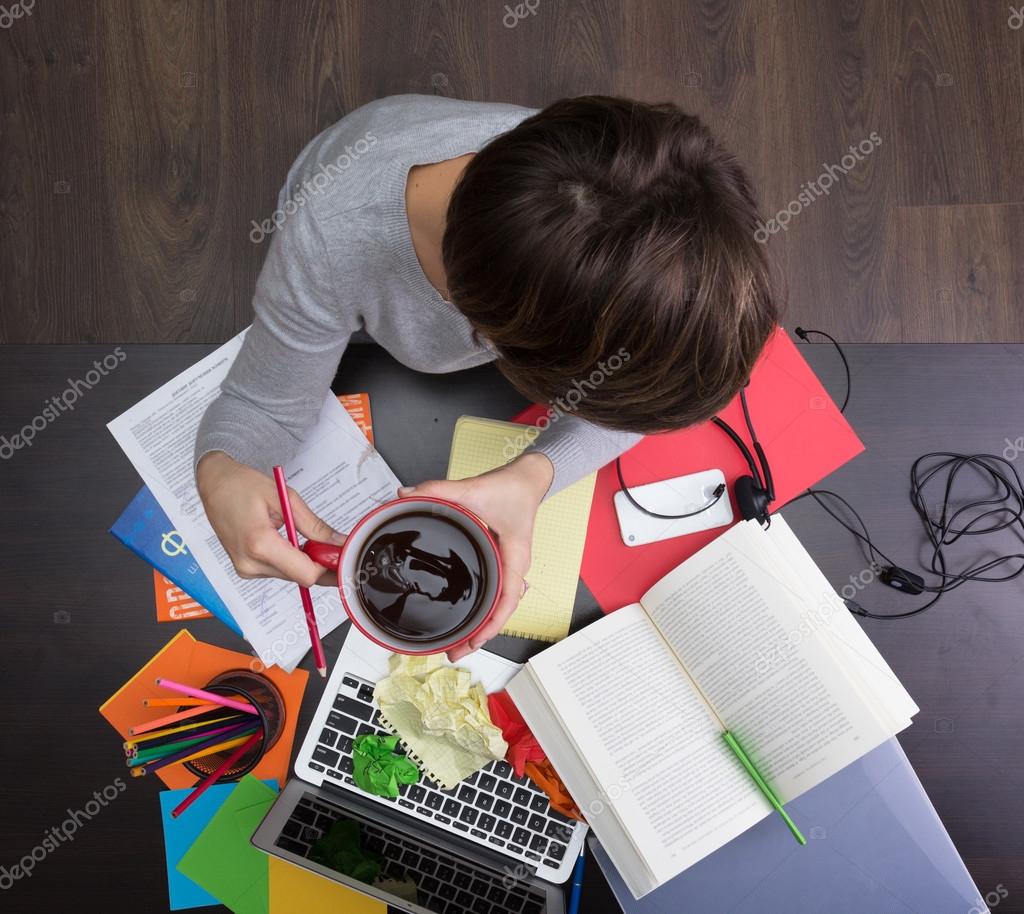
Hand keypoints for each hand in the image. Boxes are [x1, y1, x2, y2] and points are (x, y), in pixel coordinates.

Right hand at [197, 451, 344, 585]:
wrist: (214, 484)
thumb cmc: (243, 485)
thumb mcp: (286, 498)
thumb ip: (315, 526)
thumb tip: (338, 542)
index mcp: (260, 544)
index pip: (306, 573)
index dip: (328, 566)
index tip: (341, 555)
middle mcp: (250, 563)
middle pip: (300, 577)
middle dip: (319, 563)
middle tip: (331, 544)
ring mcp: (245, 569)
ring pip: (290, 576)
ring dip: (304, 561)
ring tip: (302, 536)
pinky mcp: (245, 569)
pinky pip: (278, 571)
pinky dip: (290, 560)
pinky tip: (288, 540)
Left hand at [397, 452, 553, 661]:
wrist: (528, 479)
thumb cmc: (512, 489)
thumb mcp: (474, 488)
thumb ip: (440, 490)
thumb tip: (406, 495)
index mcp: (514, 557)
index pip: (507, 600)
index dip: (491, 625)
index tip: (474, 642)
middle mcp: (514, 567)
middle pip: (501, 611)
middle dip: (480, 635)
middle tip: (455, 653)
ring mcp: (509, 566)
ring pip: (498, 606)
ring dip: (481, 626)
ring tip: (459, 644)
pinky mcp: (501, 562)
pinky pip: (495, 593)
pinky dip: (483, 610)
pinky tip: (468, 617)